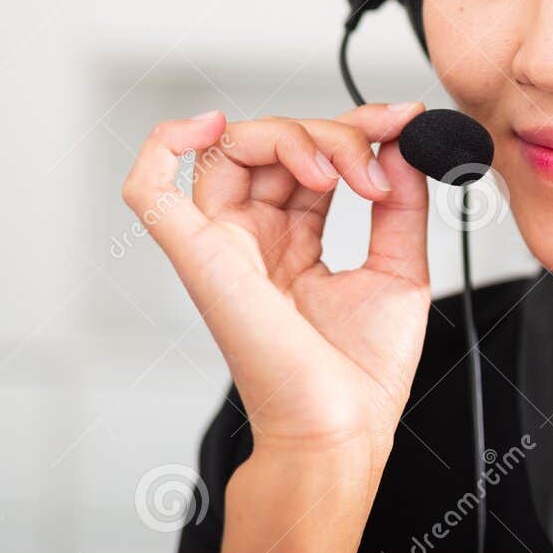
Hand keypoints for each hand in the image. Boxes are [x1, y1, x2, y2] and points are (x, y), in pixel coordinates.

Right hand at [120, 104, 431, 465]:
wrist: (343, 429)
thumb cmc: (361, 373)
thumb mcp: (401, 267)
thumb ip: (402, 203)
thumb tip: (404, 144)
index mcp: (293, 241)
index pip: (309, 155)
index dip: (356, 128)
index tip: (404, 122)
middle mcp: (252, 238)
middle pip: (272, 143)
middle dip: (334, 132)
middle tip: (378, 160)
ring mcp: (221, 245)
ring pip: (229, 149)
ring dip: (292, 135)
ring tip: (338, 174)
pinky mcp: (199, 258)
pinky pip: (148, 190)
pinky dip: (163, 142)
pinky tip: (210, 124)